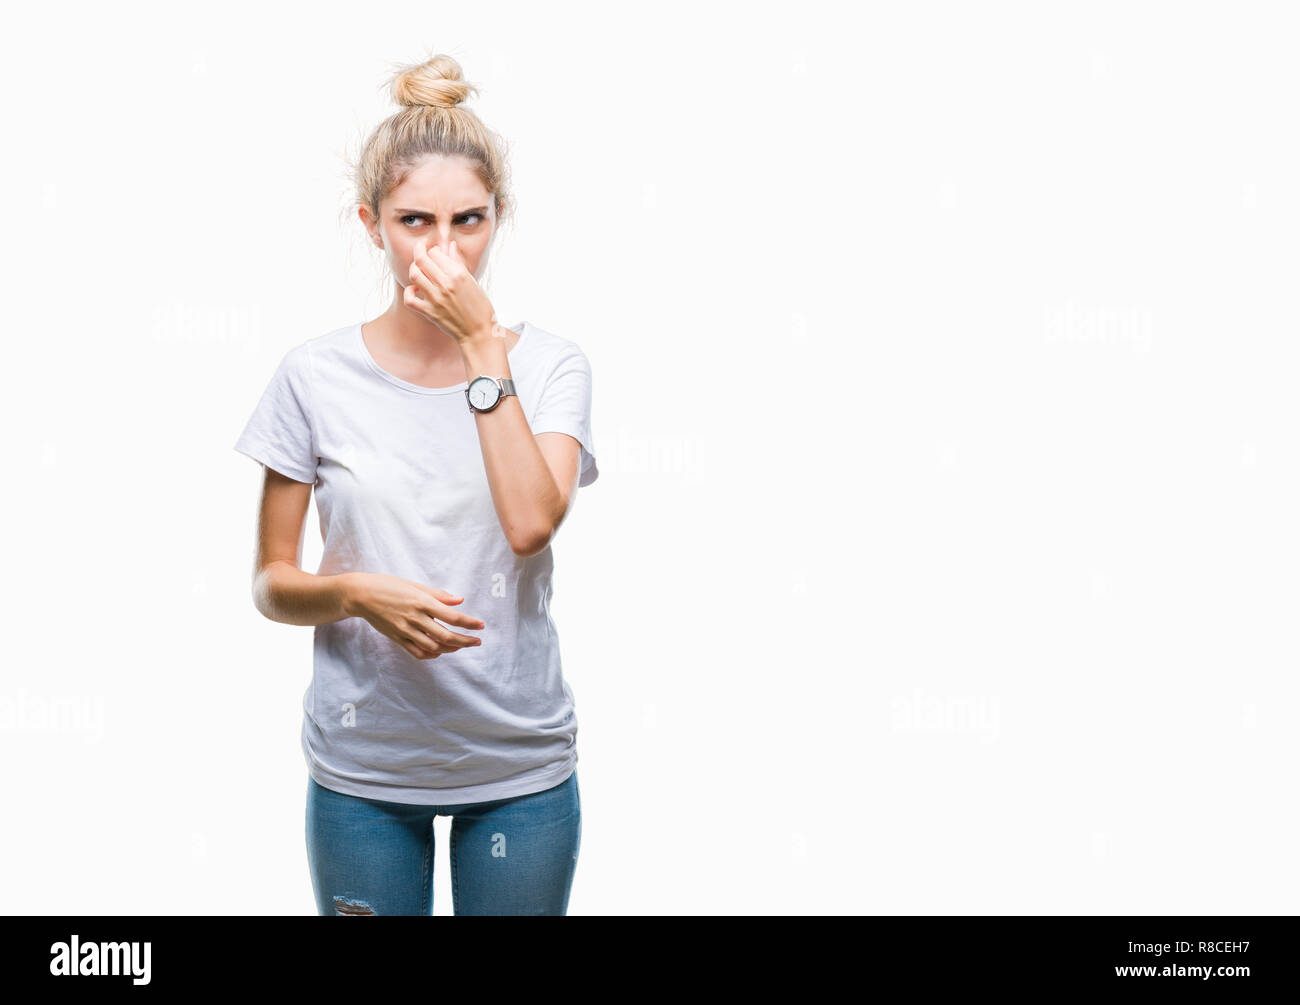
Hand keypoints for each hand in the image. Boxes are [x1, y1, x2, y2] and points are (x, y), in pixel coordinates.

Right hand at [344, 573, 484, 660]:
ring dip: (451, 649)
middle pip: (446, 636)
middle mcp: (415, 618)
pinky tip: (439, 652)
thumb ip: (438, 595)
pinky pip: (417, 652)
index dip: (469, 623)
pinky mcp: (397, 638)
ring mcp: (405, 630)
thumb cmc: (388, 585)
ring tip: (461, 646)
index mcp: (422, 602)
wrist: (361, 595)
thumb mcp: (414, 585)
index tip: (481, 626)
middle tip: (477, 642)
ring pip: (434, 647)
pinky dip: (431, 655)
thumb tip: (459, 601)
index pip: (452, 616)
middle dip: (465, 641)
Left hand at [403, 238, 496, 343]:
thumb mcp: (472, 281)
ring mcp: (436, 298)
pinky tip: (416, 289)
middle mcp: (446, 284)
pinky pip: (409, 298)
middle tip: (420, 250)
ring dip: (414, 268)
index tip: (435, 252)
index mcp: (458, 274)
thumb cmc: (480, 307)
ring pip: (414, 274)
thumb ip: (458, 262)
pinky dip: (409, 291)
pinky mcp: (430, 312)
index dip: (434, 250)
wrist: (479, 333)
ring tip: (419, 269)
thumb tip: (451, 245)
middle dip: (419, 251)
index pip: (436, 252)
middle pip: (422, 259)